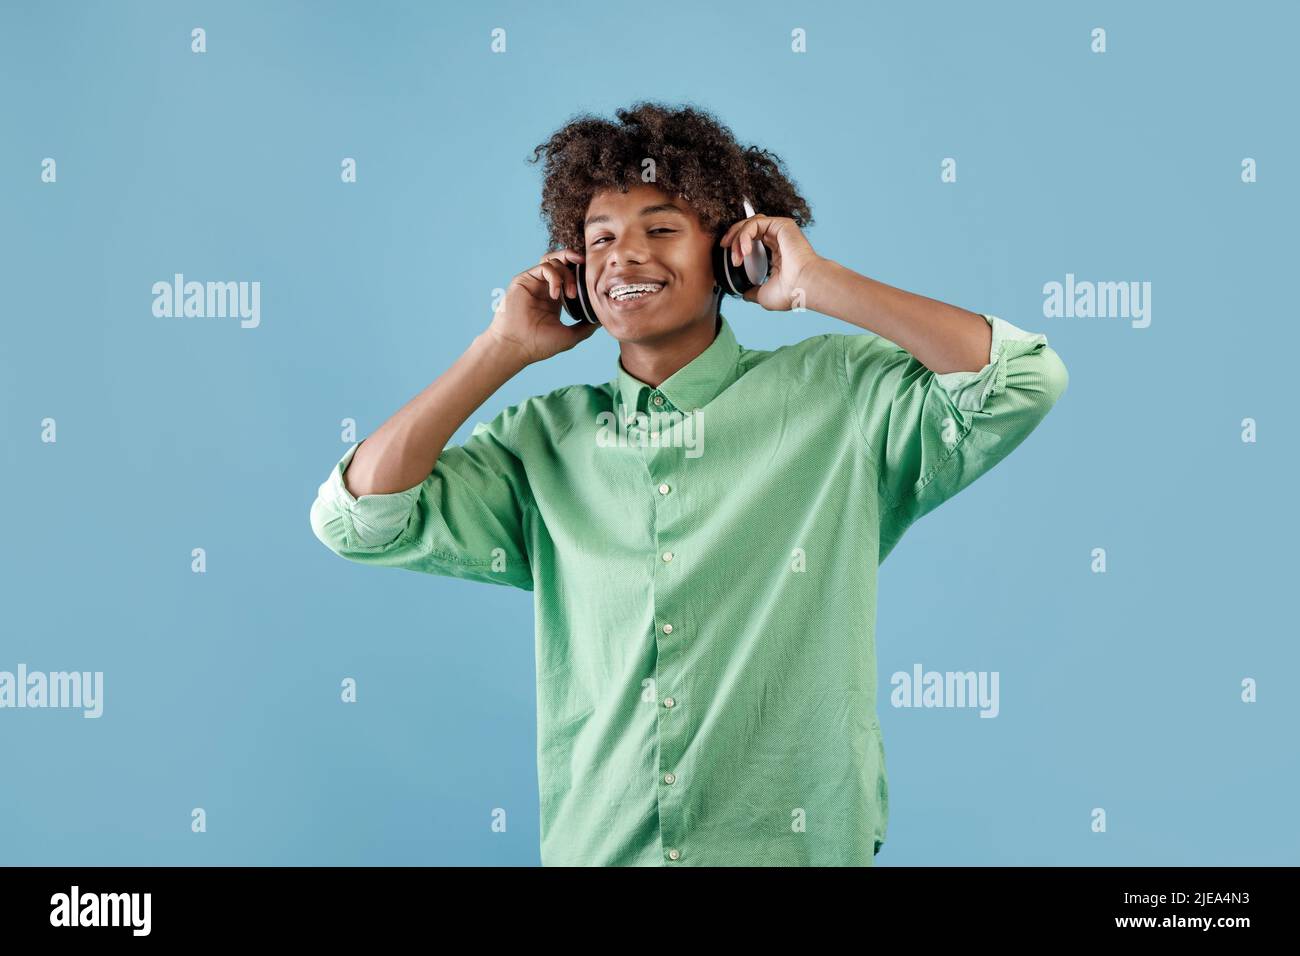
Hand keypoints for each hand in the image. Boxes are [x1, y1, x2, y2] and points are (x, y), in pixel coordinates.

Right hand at [487, 249, 598, 364]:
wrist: (518, 347)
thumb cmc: (540, 344)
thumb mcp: (570, 336)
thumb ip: (586, 327)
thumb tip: (601, 320)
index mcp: (555, 297)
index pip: (569, 273)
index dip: (581, 270)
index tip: (593, 277)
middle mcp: (544, 286)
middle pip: (561, 260)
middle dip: (576, 261)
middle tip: (587, 272)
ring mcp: (533, 282)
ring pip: (553, 260)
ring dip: (567, 273)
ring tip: (570, 294)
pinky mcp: (524, 279)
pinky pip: (544, 267)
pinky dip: (555, 277)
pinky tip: (556, 295)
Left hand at [717, 215, 823, 312]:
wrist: (804, 287)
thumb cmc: (790, 293)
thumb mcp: (763, 295)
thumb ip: (753, 292)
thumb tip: (744, 294)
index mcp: (776, 253)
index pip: (753, 240)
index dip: (737, 245)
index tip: (731, 259)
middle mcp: (779, 240)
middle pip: (749, 228)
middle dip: (733, 237)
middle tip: (724, 249)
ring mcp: (781, 231)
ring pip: (750, 224)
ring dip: (737, 237)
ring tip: (736, 256)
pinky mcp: (782, 224)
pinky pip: (755, 223)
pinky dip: (744, 235)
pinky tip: (744, 251)